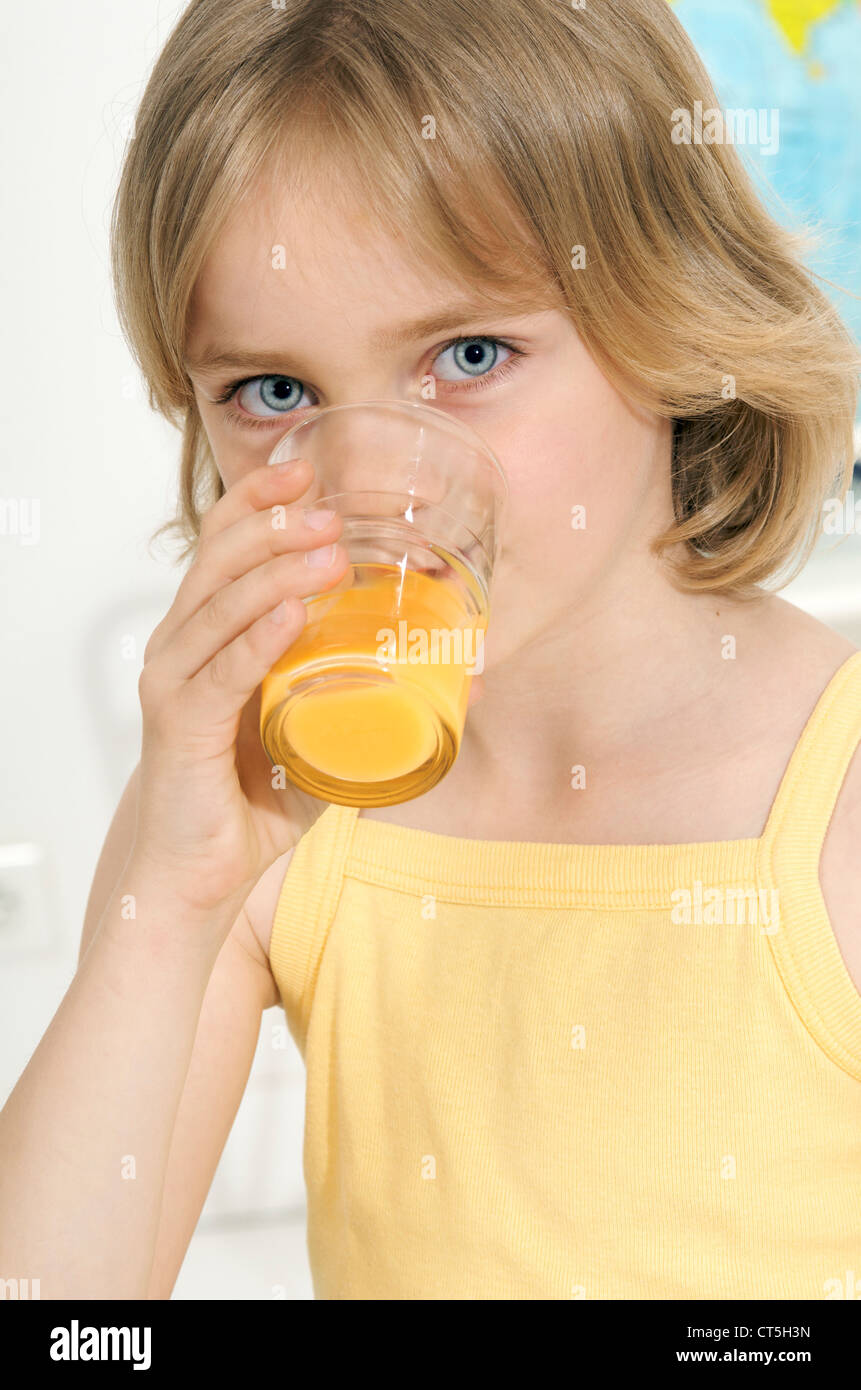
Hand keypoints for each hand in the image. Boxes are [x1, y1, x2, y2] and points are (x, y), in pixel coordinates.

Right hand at [130, 458, 349, 926]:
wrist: (202, 872)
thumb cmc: (256, 797)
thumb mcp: (323, 735)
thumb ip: (375, 699)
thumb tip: (466, 677)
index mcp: (210, 634)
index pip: (223, 547)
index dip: (259, 502)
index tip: (307, 471)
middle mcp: (183, 645)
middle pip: (218, 561)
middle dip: (274, 526)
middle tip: (329, 509)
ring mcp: (175, 682)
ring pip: (219, 606)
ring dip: (274, 572)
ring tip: (327, 550)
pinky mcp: (178, 726)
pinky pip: (221, 672)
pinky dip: (256, 638)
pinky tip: (290, 613)